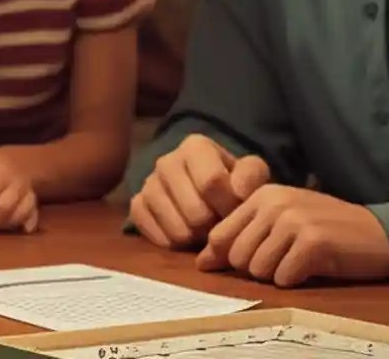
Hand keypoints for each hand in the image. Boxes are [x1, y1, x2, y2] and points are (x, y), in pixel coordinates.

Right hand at [129, 135, 269, 249]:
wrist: (208, 191)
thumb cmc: (232, 182)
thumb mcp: (251, 173)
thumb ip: (251, 177)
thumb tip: (238, 192)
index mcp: (195, 147)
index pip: (211, 183)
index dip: (228, 205)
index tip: (237, 211)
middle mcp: (166, 161)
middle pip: (194, 211)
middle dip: (213, 226)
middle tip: (220, 225)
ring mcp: (148, 183)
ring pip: (175, 227)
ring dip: (195, 238)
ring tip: (204, 231)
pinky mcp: (137, 204)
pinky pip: (154, 233)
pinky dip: (171, 242)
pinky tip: (184, 237)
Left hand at [196, 185, 388, 287]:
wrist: (378, 233)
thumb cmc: (324, 229)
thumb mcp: (278, 224)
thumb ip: (239, 238)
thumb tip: (201, 263)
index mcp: (260, 195)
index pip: (218, 236)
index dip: (227, 258)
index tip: (251, 260)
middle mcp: (273, 203)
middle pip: (236, 257)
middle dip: (256, 268)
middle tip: (284, 259)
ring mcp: (294, 221)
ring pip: (258, 270)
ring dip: (277, 275)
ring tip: (298, 261)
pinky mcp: (313, 243)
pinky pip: (283, 278)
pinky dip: (295, 280)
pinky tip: (312, 267)